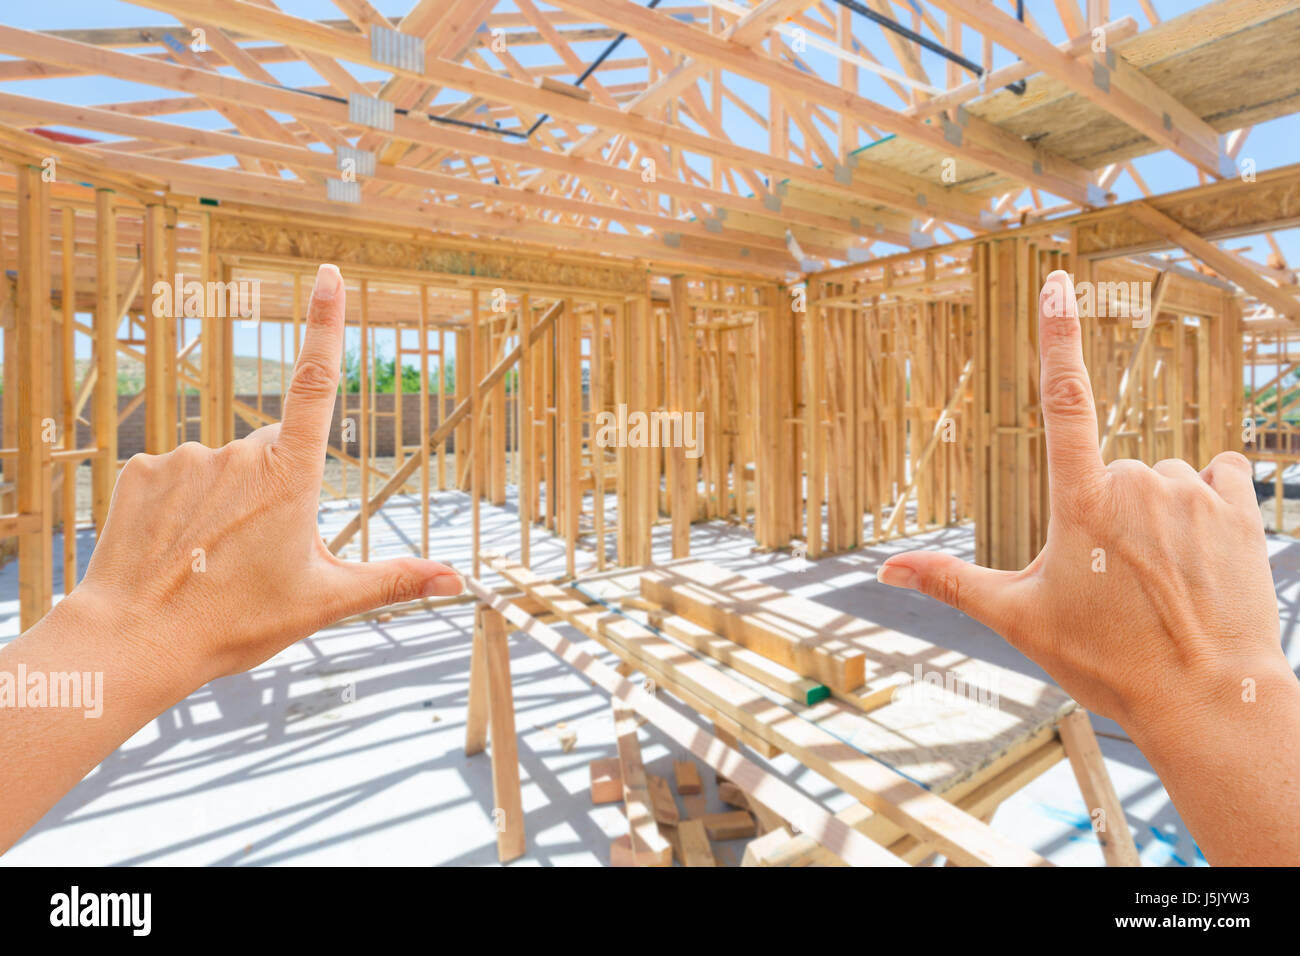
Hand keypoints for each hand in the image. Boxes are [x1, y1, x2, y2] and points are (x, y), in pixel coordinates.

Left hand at [74, 263, 463, 688]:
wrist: (134, 642)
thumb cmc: (236, 622)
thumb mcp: (324, 601)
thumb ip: (393, 582)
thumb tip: (456, 580)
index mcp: (290, 475)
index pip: (317, 383)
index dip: (324, 324)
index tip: (328, 274)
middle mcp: (239, 453)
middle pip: (272, 456)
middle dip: (274, 493)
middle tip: (257, 558)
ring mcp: (187, 458)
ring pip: (223, 469)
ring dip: (226, 504)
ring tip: (210, 563)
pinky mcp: (142, 469)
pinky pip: (176, 477)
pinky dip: (181, 507)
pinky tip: (174, 549)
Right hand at [877, 270, 1299, 864]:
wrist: (1211, 700)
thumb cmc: (1108, 662)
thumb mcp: (1019, 619)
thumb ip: (952, 582)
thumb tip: (884, 570)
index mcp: (1081, 501)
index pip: (1063, 400)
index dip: (1058, 337)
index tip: (1058, 282)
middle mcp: (1139, 481)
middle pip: (1110, 471)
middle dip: (1107, 513)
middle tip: (1114, 584)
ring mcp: (1193, 492)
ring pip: (1161, 479)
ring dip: (1156, 514)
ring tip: (1160, 583)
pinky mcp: (1240, 507)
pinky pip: (1217, 476)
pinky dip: (1206, 503)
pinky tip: (1201, 554)